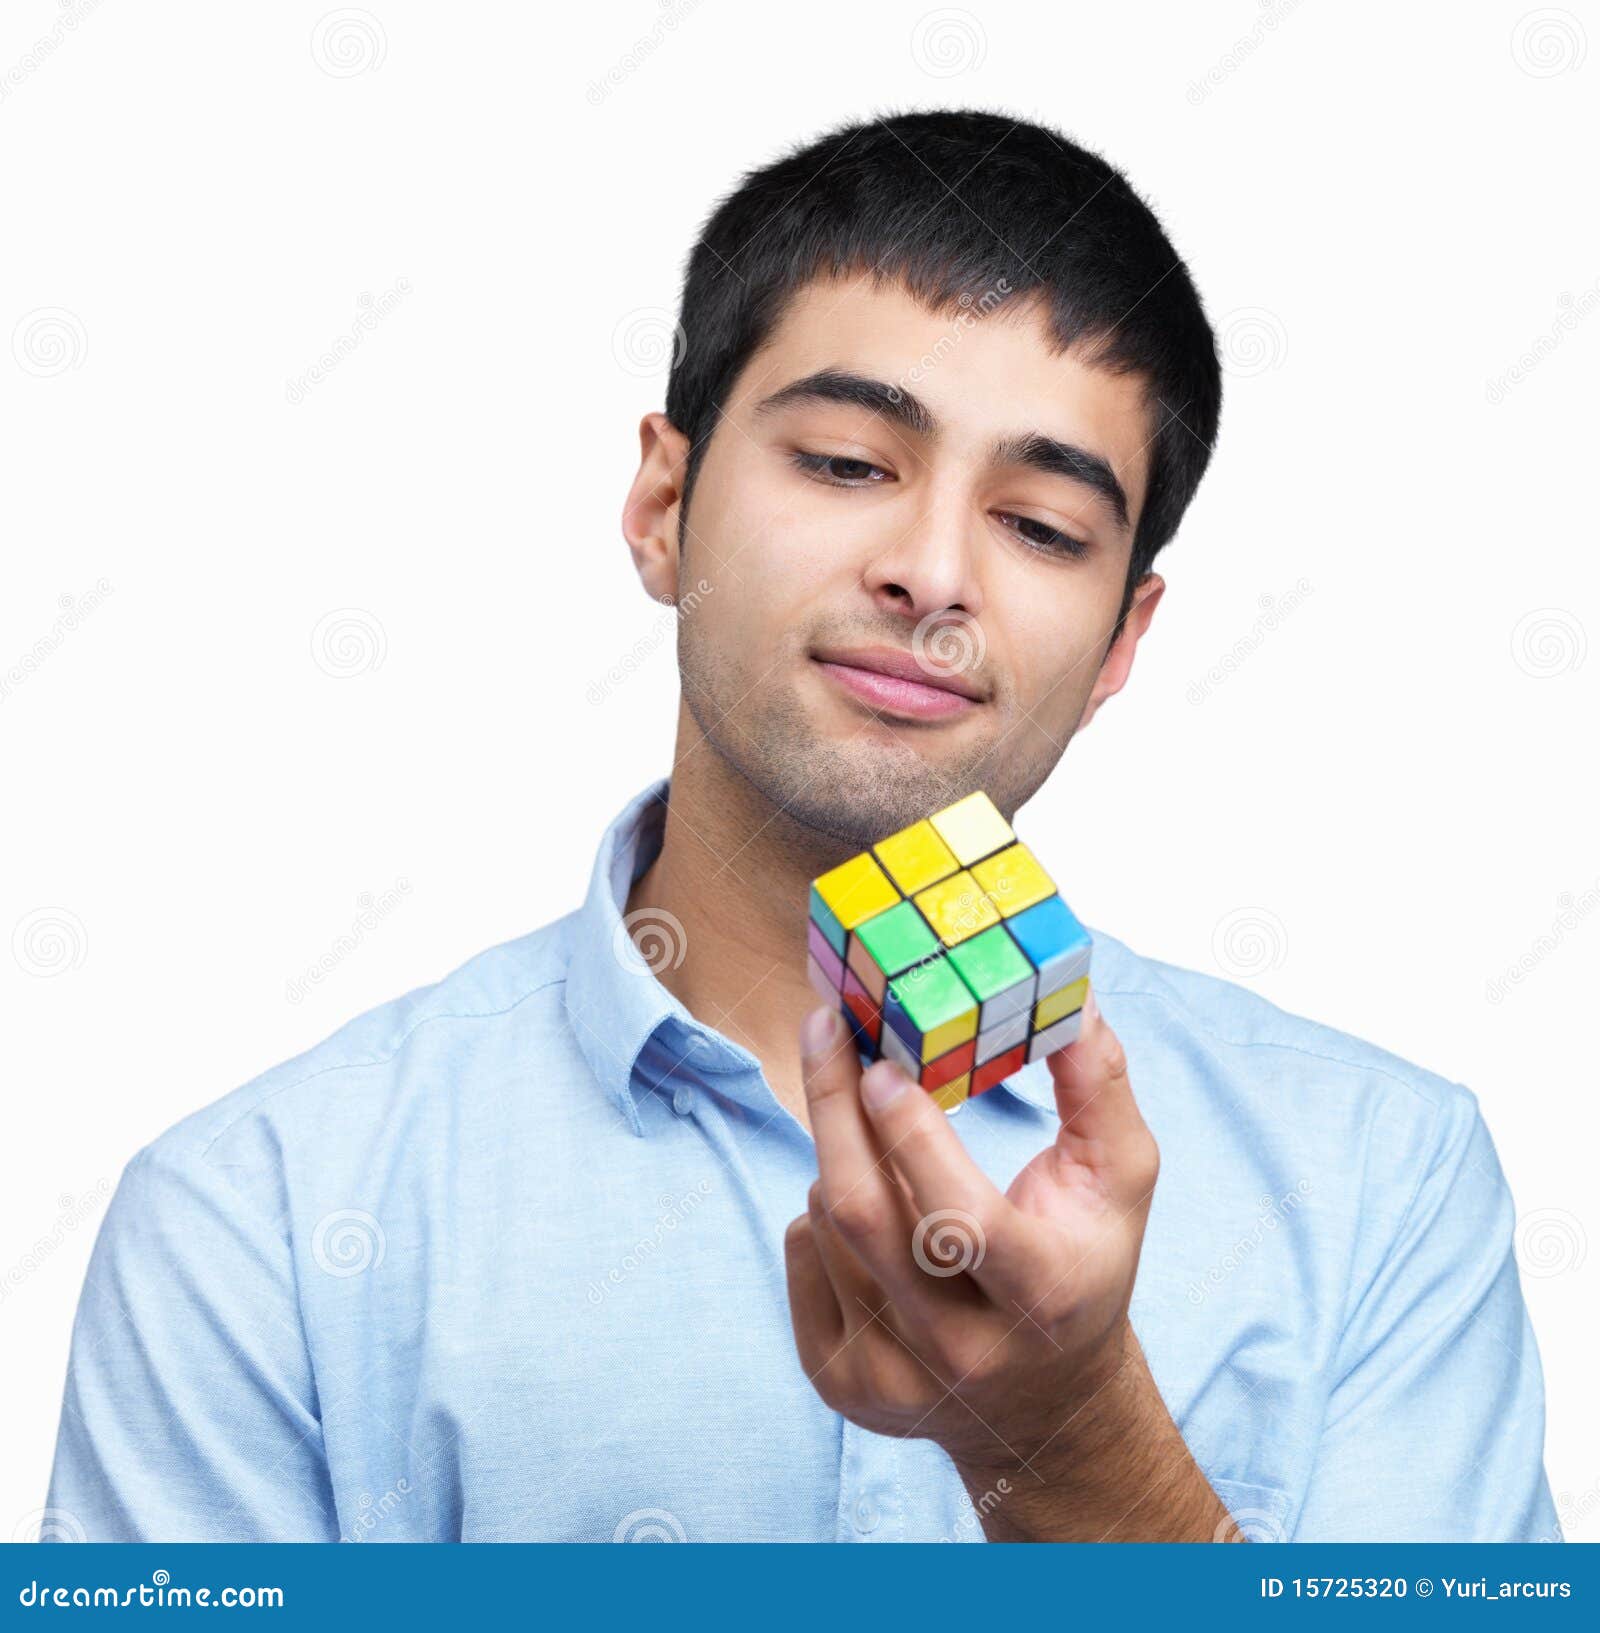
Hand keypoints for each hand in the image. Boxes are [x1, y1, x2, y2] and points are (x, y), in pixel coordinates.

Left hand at [784, 988, 1233, 1540]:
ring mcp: (892, 1378)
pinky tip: (866, 1204)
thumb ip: (1098, 1084)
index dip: (910, 1138)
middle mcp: (963, 1350)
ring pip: (827, 1223)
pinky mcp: (840, 1382)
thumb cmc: (1084, 1263)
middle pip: (865, 1216)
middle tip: (824, 1028)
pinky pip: (801, 1253)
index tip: (880, 1065)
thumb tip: (1070, 997)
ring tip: (879, 1137)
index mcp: (1040, 1296)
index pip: (958, 1219)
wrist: (1045, 1405)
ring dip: (842, 1156)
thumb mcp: (1119, 1178)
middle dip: (833, 1107)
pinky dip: (821, 1208)